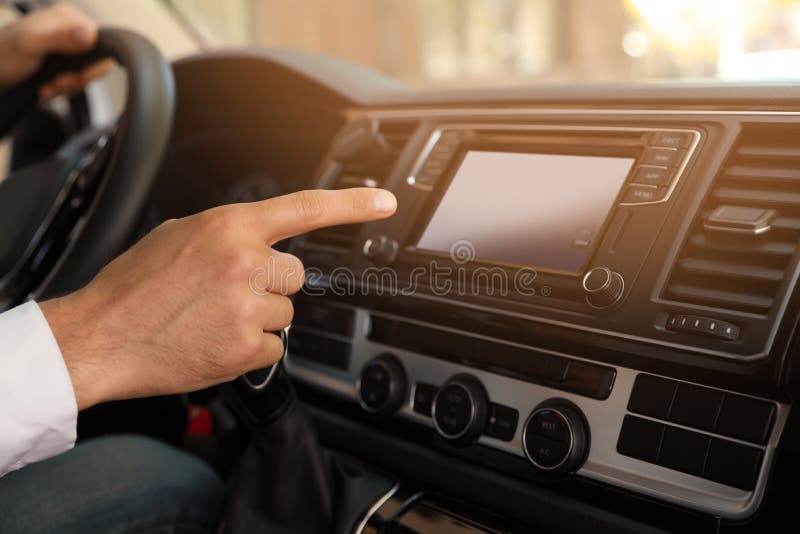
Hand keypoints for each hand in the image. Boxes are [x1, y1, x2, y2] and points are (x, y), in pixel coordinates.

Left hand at [0, 3, 112, 98]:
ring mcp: (68, 49)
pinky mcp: (64, 64)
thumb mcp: (31, 44)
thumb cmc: (3, 54)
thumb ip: (60, 38)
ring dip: (67, 87)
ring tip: (47, 86)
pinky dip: (62, 90)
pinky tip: (47, 87)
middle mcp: (72, 31)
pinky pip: (77, 82)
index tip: (75, 76)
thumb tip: (89, 34)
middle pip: (96, 62)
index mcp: (68, 18)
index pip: (102, 43)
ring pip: (86, 75)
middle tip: (58, 83)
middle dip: (76, 79)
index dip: (92, 65)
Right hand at [39, 188, 396, 409]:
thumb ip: (229, 233)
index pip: (304, 208)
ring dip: (259, 317)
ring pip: (285, 313)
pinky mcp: (246, 347)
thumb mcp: (179, 235)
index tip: (385, 203)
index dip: (351, 205)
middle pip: (295, 275)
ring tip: (213, 318)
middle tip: (227, 293)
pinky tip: (216, 340)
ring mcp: (248, 306)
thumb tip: (261, 238)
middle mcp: (245, 262)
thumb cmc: (133, 286)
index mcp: (229, 227)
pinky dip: (250, 348)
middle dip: (269, 285)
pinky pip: (273, 347)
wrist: (100, 337)